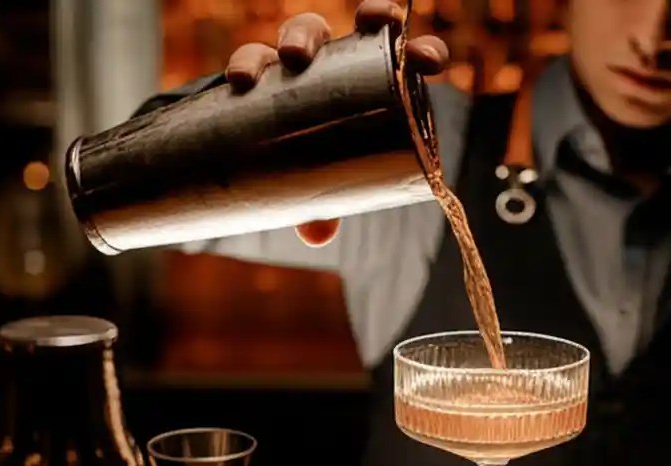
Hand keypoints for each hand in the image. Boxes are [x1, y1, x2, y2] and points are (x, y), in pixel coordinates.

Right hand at [223, 0, 449, 245]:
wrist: (263, 156)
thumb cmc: (313, 165)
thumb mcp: (325, 187)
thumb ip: (325, 206)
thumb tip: (317, 237)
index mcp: (375, 85)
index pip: (410, 57)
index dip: (424, 51)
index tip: (430, 61)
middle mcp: (341, 65)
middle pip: (362, 29)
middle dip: (368, 19)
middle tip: (369, 35)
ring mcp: (300, 63)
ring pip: (305, 31)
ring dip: (300, 37)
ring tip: (290, 59)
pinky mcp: (260, 68)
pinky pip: (254, 56)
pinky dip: (248, 63)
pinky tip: (240, 80)